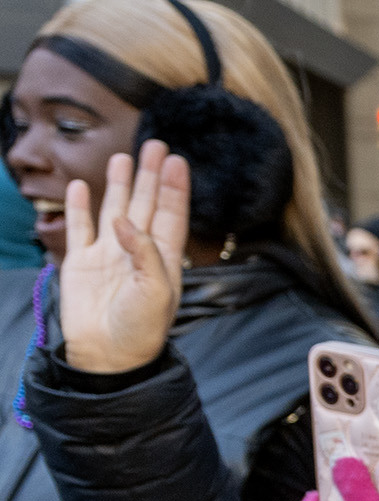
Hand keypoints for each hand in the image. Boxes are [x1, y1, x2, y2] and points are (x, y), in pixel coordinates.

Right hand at [57, 143, 186, 376]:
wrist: (107, 356)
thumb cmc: (140, 329)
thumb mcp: (156, 292)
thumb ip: (145, 253)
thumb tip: (122, 219)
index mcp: (163, 259)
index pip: (170, 215)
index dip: (174, 188)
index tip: (177, 161)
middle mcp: (137, 252)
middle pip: (145, 205)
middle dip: (151, 176)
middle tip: (156, 145)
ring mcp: (108, 255)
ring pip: (114, 209)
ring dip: (120, 184)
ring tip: (125, 157)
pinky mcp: (81, 263)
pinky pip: (79, 228)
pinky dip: (79, 207)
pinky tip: (80, 186)